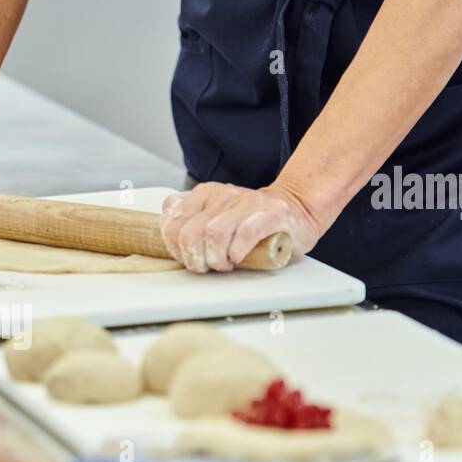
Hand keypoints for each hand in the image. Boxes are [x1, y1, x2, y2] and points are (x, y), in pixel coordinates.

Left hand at [159, 182, 324, 272]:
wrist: (295, 209)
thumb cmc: (250, 221)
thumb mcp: (213, 216)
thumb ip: (188, 221)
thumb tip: (166, 231)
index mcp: (204, 194)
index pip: (172, 224)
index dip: (176, 249)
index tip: (190, 258)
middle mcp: (223, 195)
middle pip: (190, 233)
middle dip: (195, 259)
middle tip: (207, 267)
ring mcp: (248, 202)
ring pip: (214, 234)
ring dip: (217, 259)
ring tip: (226, 264)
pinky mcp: (271, 213)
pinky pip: (246, 232)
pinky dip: (238, 251)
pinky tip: (239, 257)